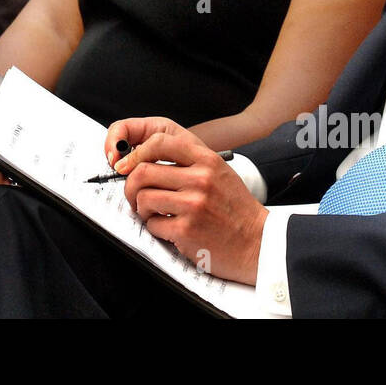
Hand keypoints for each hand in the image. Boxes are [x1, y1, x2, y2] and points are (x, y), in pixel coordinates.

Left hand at [110, 117, 267, 284]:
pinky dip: (155, 229)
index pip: (160, 141)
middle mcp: (200, 179)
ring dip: (142, 209)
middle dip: (131, 186)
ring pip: (143, 198)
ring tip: (154, 214)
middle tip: (135, 195)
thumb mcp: (219, 172)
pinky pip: (153, 225)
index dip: (136, 152)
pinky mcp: (187, 230)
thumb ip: (189, 161)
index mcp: (207, 160)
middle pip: (143, 171)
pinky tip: (170, 229)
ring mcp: (193, 205)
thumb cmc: (235, 209)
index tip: (127, 164)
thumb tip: (146, 158)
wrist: (258, 243)